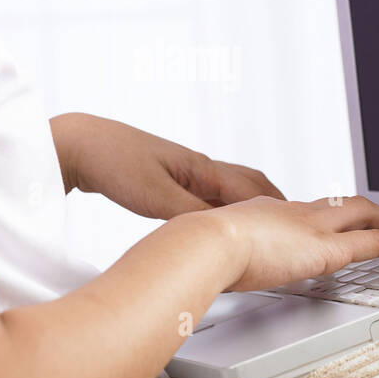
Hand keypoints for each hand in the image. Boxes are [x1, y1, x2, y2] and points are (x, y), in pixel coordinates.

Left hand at [51, 113, 286, 219]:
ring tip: (265, 223)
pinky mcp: (165, 180)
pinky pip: (205, 194)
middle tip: (296, 222)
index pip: (252, 190)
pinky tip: (216, 221)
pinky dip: (222, 209)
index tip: (300, 223)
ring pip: (226, 189)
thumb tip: (220, 234)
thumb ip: (188, 215)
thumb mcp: (154, 196)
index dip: (278, 208)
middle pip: (247, 184)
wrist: (78, 143)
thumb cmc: (111, 161)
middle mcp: (196, 167)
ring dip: (247, 205)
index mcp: (200, 168)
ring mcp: (181, 172)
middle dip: (274, 202)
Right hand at [209, 193, 378, 291]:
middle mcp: (295, 212)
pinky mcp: (327, 248)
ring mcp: (314, 227)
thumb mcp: (212, 252)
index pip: (307, 210)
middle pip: (344, 204)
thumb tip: (207, 271)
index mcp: (268, 212)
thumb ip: (220, 260)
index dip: (328, 216)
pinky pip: (376, 242)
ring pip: (365, 214)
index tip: (336, 224)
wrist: (207, 243)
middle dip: (370, 213)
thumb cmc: (201, 251)